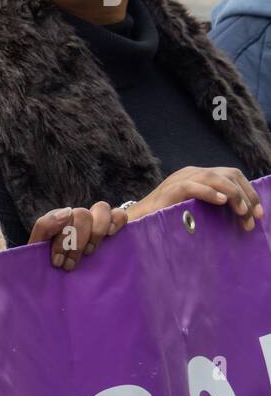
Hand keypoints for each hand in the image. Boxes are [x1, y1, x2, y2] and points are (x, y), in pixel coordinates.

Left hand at [28, 201, 126, 270]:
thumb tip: (66, 211)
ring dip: (96, 231)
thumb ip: (44, 227)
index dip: (61, 240)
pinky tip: (110, 234)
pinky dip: (116, 221)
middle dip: (76, 242)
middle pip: (81, 214)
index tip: (58, 262)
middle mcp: (77, 217)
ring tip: (89, 252)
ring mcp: (96, 220)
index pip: (59, 216)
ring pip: (101, 208)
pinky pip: (119, 214)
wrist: (65, 281)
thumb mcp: (39, 250)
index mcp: (57, 220)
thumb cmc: (53, 265)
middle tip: (70, 265)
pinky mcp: (113, 226)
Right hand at [127, 166, 263, 231]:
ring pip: (214, 177)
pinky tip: (221, 201)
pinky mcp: (169, 190)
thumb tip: (244, 214)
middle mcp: (191, 173)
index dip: (250, 193)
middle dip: (246, 196)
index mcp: (199, 176)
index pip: (233, 176)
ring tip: (240, 213)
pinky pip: (191, 186)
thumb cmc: (168, 219)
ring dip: (233, 195)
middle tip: (251, 219)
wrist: (137, 222)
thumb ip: (214, 206)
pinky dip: (208, 192)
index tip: (258, 215)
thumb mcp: (196, 209)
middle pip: (229, 174)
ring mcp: (179, 179)